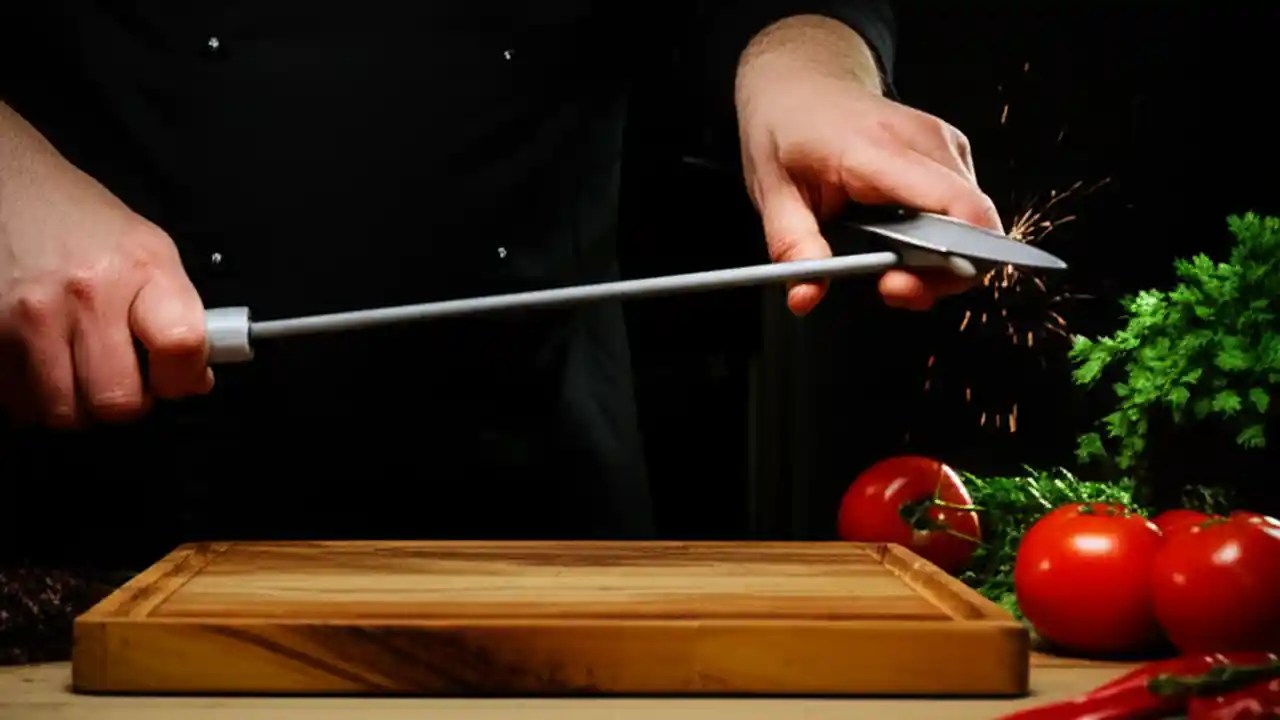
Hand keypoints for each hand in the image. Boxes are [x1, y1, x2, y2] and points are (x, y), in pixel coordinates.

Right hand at [0, 103, 211, 427]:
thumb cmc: (79, 221)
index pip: (181, 347)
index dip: (183, 376)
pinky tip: (40, 360)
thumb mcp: (150, 250)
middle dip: (124, 400)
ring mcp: (26, 317)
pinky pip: (15, 402)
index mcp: (139, 267)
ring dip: (74, 402)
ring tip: (76, 365)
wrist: (6, 187)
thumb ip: (180, 314)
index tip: (175, 375)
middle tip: (120, 376)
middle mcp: (83, 293)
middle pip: (117, 401)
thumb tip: (194, 381)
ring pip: (62, 412)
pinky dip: (30, 394)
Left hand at [735, 16, 1003, 315]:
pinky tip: (900, 239)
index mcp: (881, 150)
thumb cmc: (788, 129)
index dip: (952, 262)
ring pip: (974, 224)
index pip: (957, 207)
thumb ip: (793, 247)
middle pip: (975, 226)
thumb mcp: (772, 192)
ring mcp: (943, 144)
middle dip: (940, 274)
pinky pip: (962, 210)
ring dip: (939, 260)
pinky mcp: (949, 153)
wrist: (801, 84)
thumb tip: (806, 296)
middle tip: (889, 286)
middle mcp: (926, 141)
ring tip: (890, 264)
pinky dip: (940, 239)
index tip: (901, 286)